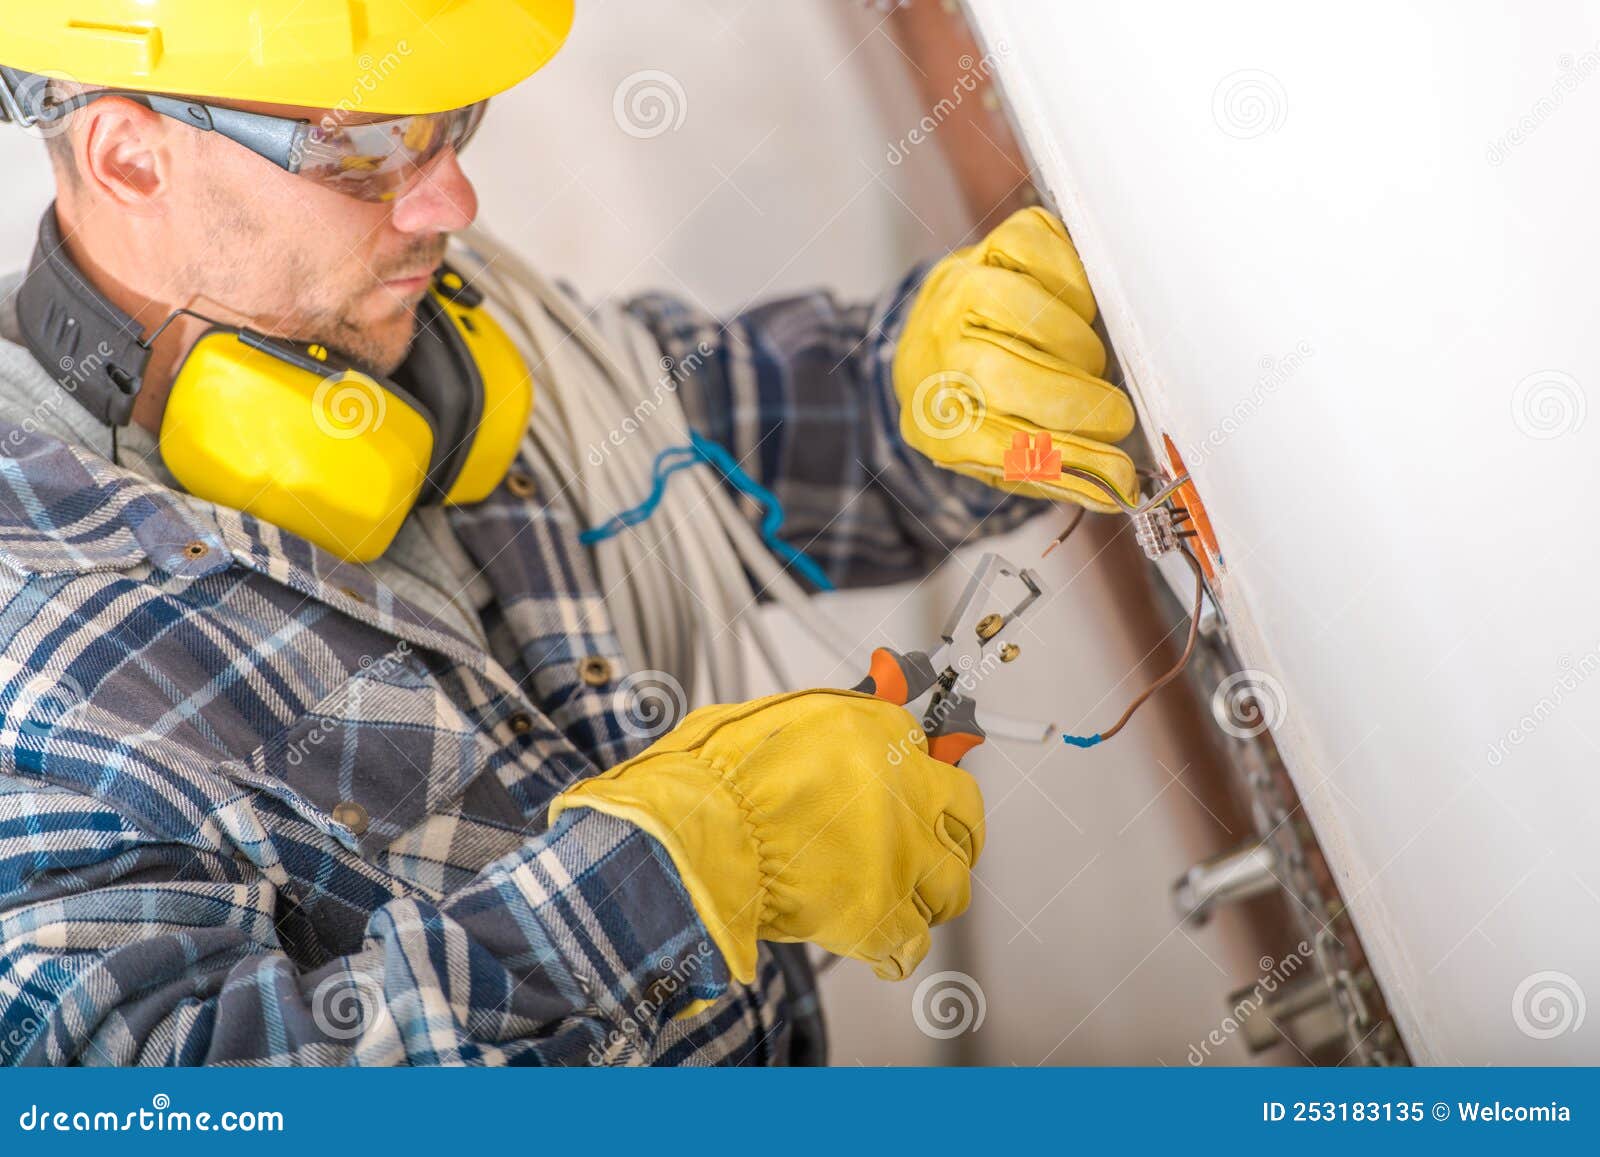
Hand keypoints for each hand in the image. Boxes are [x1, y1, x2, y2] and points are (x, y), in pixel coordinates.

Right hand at [549, 690, 984, 982]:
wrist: (690, 837)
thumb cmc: (709, 777)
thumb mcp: (764, 716)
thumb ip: (816, 720)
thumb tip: (831, 721)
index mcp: (877, 732)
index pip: (928, 744)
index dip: (918, 767)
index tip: (914, 775)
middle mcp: (905, 790)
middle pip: (966, 814)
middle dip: (949, 828)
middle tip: (930, 837)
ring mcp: (900, 856)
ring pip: (952, 882)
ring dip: (930, 890)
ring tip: (907, 894)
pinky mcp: (881, 916)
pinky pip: (912, 944)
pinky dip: (898, 949)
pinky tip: (884, 948)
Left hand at [893, 207, 1137, 509]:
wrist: (941, 342)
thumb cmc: (985, 406)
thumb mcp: (1008, 458)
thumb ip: (1059, 472)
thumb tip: (1122, 487)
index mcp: (939, 426)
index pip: (1004, 448)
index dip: (1072, 460)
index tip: (1122, 472)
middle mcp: (936, 357)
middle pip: (1006, 378)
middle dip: (1078, 401)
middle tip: (1115, 416)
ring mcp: (955, 297)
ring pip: (1023, 311)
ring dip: (1075, 344)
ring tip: (1088, 363)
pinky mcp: (981, 251)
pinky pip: (1032, 250)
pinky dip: (1071, 279)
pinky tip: (1077, 309)